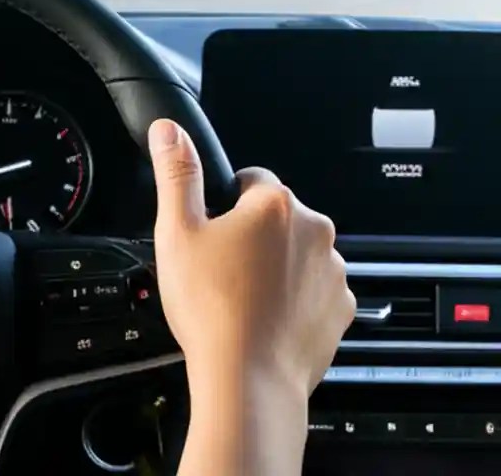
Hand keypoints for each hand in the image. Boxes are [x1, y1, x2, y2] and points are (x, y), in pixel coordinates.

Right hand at [149, 118, 353, 396]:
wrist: (248, 379)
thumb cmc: (212, 309)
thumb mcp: (176, 232)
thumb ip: (176, 174)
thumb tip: (169, 131)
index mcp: (275, 205)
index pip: (251, 179)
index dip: (223, 202)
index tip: (210, 232)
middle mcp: (315, 231)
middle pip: (276, 218)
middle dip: (250, 236)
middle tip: (218, 268)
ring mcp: (332, 272)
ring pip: (295, 255)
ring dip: (273, 267)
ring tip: (239, 298)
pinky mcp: (340, 308)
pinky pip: (313, 291)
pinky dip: (292, 300)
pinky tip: (263, 317)